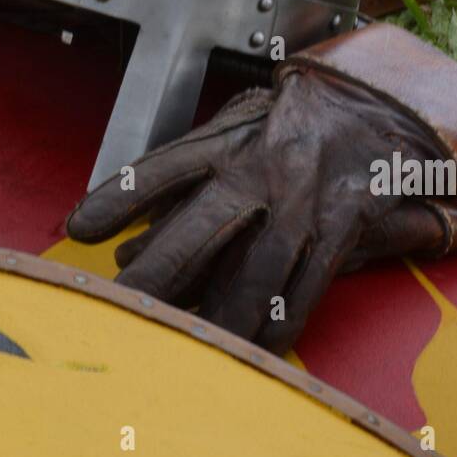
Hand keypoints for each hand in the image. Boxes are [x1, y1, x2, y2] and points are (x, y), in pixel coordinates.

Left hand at [67, 68, 443, 354]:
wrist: (376, 105)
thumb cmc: (289, 122)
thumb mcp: (236, 128)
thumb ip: (190, 177)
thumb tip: (132, 240)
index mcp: (228, 140)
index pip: (163, 168)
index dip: (120, 196)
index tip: (79, 227)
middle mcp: (262, 168)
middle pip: (201, 228)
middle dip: (159, 273)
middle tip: (124, 307)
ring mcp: (305, 199)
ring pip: (256, 272)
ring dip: (220, 318)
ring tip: (190, 349)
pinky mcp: (343, 225)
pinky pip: (308, 286)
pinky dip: (280, 325)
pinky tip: (257, 351)